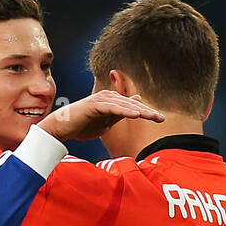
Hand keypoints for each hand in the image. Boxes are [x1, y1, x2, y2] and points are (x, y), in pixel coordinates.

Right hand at [37, 90, 163, 141]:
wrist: (63, 128)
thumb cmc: (83, 125)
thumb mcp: (107, 121)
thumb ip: (122, 113)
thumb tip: (137, 105)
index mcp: (113, 101)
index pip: (133, 107)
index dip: (147, 112)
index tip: (161, 119)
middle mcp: (109, 97)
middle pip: (132, 105)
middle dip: (147, 111)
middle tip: (162, 118)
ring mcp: (102, 99)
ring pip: (125, 106)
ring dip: (140, 111)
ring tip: (153, 117)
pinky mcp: (95, 104)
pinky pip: (113, 108)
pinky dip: (125, 111)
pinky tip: (136, 115)